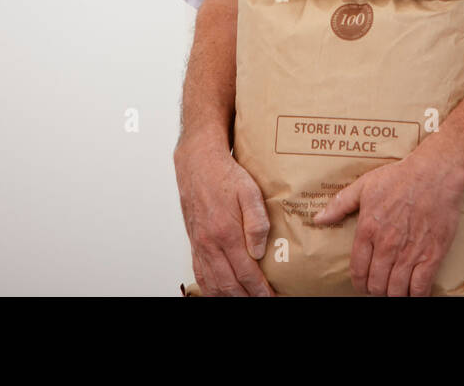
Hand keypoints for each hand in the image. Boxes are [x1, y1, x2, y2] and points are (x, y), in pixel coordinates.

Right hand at [174, 128, 275, 296]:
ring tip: (244, 299)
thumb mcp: (250, 191)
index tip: (270, 296)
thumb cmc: (225, 174)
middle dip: (246, 297)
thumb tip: (260, 251)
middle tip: (262, 300)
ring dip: (228, 296)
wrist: (197, 162)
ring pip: (212, 283)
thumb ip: (257, 222)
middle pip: (228, 284)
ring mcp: (199, 245)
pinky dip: (210, 288)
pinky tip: (220, 291)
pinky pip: (199, 273)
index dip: (259, 290)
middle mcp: (209, 243)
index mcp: (225, 233)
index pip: (245, 272)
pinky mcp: (193, 242)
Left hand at [312, 147, 463, 296]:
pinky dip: (415, 295)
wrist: (434, 174)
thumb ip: (340, 204)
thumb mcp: (364, 185)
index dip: (359, 283)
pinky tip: (414, 291)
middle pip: (376, 284)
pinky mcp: (432, 254)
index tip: (363, 284)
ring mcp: (410, 252)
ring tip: (396, 289)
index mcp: (368, 230)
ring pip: (396, 290)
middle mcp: (387, 245)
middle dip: (376, 289)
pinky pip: (420, 287)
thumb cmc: (399, 177)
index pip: (358, 270)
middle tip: (381, 285)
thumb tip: (318, 219)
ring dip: (394, 294)